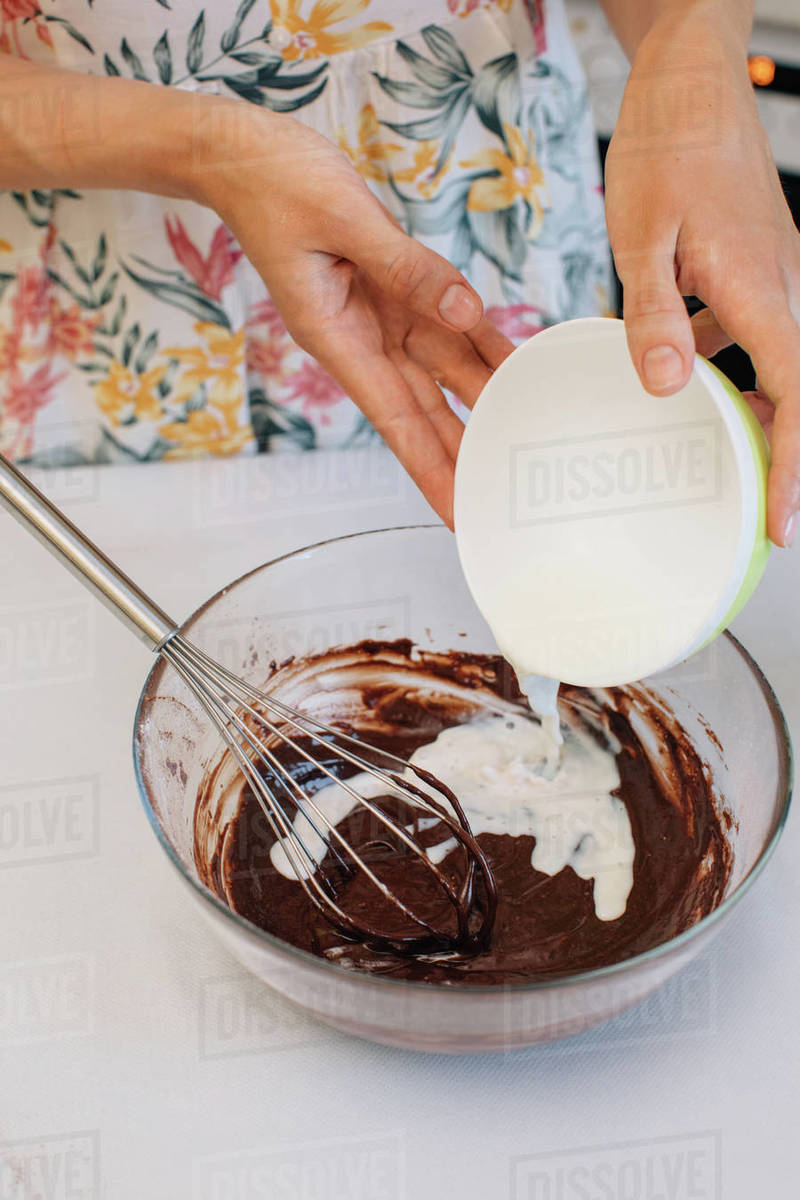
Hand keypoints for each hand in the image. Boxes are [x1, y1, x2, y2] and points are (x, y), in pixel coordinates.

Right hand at [196, 104, 512, 524]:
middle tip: (506, 492)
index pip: (396, 421)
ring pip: (443, 369)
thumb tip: (464, 309)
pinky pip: (445, 318)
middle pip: (425, 410)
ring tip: (530, 433)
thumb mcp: (342, 219)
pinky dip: (480, 337)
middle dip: (464, 454)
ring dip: (484, 399)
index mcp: (336, 337)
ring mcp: (379, 313)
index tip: (457, 512)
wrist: (245, 153)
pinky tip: (516, 360)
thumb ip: (407, 267)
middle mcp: (362, 337)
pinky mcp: (393, 284)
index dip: (431, 469)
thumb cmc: (274, 182)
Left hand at [604, 11, 799, 546]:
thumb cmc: (667, 149)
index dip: (791, 466)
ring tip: (715, 456)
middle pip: (796, 391)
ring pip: (777, 365)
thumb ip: (652, 313)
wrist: (690, 82)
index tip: (781, 523)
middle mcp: (781, 289)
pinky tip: (685, 374)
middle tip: (750, 510)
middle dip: (779, 455)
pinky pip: (754, 334)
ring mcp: (773, 278)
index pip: (794, 397)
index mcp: (762, 290)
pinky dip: (729, 367)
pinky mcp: (754, 267)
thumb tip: (667, 386)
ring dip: (753, 412)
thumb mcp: (642, 236)